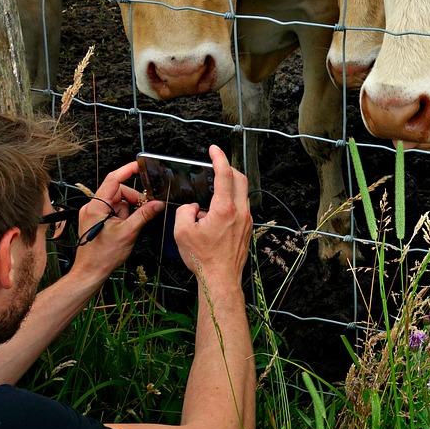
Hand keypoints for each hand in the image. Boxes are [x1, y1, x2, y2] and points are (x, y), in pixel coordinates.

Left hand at [70, 161, 164, 286]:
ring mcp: (92, 213)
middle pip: (118, 192)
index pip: (113, 180)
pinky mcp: (95, 220)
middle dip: (133, 199)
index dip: (127, 170)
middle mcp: (92, 207)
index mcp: (97, 206)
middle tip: (143, 211)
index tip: (140, 166)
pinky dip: (122, 215)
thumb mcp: (129, 232)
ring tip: (129, 226)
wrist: (90, 271)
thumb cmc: (104, 255)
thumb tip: (158, 203)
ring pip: (117, 202)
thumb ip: (144, 214)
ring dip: (128, 210)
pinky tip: (125, 227)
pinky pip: (112, 210)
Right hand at [173, 145, 251, 286]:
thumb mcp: (182, 232)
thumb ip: (186, 212)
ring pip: (242, 193)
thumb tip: (194, 207)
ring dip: (230, 186)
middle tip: (216, 166)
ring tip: (212, 192)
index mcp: (225, 209)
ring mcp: (246, 220)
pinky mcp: (247, 229)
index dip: (219, 158)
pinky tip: (217, 211)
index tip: (214, 149)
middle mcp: (240, 212)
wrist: (221, 279)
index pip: (225, 175)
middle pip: (240, 179)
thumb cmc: (203, 258)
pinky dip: (231, 201)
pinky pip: (241, 207)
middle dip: (228, 168)